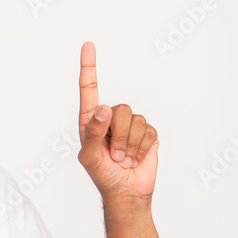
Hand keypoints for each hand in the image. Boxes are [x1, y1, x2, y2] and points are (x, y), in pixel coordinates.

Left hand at [77, 42, 158, 200]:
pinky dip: (143, 148)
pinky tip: (136, 158)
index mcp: (91, 120)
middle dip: (119, 136)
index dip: (88, 67)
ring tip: (123, 159)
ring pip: (136, 119)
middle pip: (121, 109)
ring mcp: (129, 125)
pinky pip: (149, 130)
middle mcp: (110, 118)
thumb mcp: (90, 156)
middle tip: (113, 156)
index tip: (88, 46)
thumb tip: (103, 107)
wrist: (126, 192)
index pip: (89, 89)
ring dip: (130, 144)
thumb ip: (95, 131)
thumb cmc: (102, 175)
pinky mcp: (147, 133)